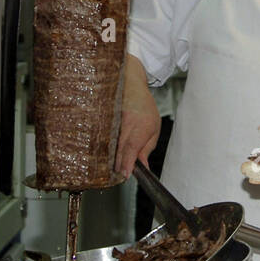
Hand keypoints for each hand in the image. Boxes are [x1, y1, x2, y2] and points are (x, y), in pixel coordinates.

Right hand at [115, 62, 160, 178]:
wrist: (130, 84)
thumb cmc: (145, 107)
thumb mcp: (154, 128)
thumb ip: (147, 148)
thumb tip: (144, 167)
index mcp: (142, 125)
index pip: (132, 146)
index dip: (127, 162)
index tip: (125, 174)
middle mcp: (127, 122)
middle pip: (119, 148)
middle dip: (119, 164)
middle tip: (119, 176)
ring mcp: (114, 120)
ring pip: (110, 144)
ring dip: (111, 158)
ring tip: (112, 168)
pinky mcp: (106, 119)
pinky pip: (104, 137)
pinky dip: (105, 148)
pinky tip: (104, 155)